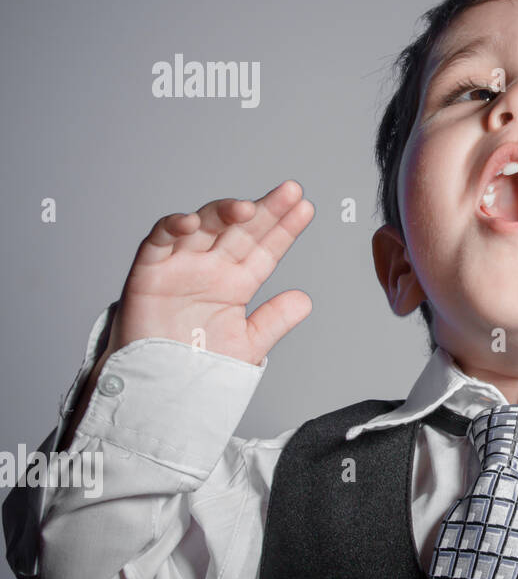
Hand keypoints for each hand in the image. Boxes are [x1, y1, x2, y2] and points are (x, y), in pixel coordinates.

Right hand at [104, 180, 315, 366]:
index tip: (305, 208)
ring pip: (205, 226)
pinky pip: (159, 241)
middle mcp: (212, 267)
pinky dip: (171, 228)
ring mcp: (182, 265)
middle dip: (266, 210)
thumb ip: (274, 321)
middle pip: (241, 230)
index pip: (265, 248)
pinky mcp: (149, 271)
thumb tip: (305, 300)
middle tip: (290, 191)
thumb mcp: (247, 344)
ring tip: (247, 208)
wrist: (159, 387)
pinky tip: (191, 221)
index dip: (285, 228)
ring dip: (223, 213)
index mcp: (237, 282)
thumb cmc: (198, 365)